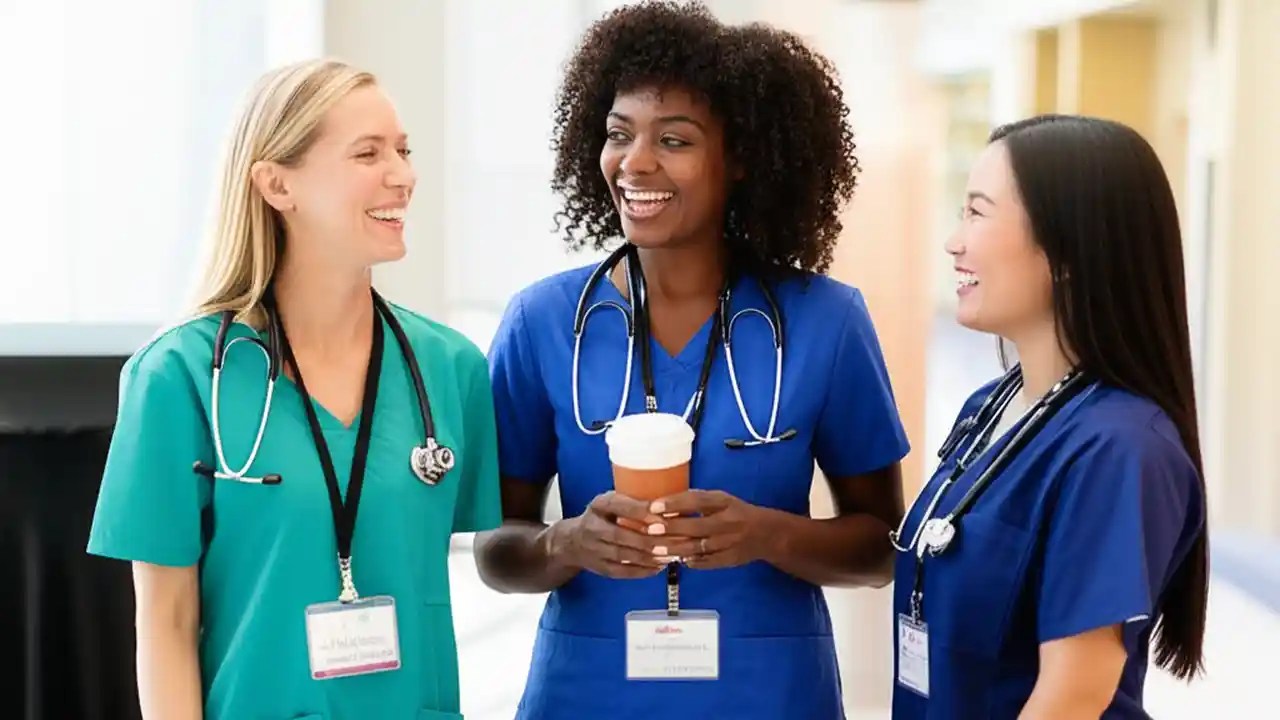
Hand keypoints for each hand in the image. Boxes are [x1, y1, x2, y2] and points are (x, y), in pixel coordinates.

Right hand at [547, 491, 668, 578]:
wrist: (572, 541)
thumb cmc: (603, 517)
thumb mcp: (613, 501)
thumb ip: (635, 502)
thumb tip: (670, 505)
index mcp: (599, 505)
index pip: (618, 506)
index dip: (640, 512)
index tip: (662, 516)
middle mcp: (593, 527)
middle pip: (621, 535)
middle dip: (648, 539)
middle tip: (673, 541)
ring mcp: (594, 550)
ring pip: (624, 555)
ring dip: (649, 557)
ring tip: (670, 555)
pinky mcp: (600, 568)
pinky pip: (623, 571)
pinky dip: (642, 570)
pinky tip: (659, 566)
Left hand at [650, 490, 769, 569]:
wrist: (767, 534)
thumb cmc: (736, 512)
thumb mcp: (721, 500)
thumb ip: (696, 502)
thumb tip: (664, 506)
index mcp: (724, 503)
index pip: (697, 500)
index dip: (675, 503)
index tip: (654, 506)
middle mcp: (727, 522)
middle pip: (696, 526)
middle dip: (671, 528)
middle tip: (650, 530)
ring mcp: (729, 543)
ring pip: (698, 547)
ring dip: (675, 549)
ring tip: (656, 549)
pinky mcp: (729, 559)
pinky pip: (706, 562)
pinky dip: (690, 561)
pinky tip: (676, 560)